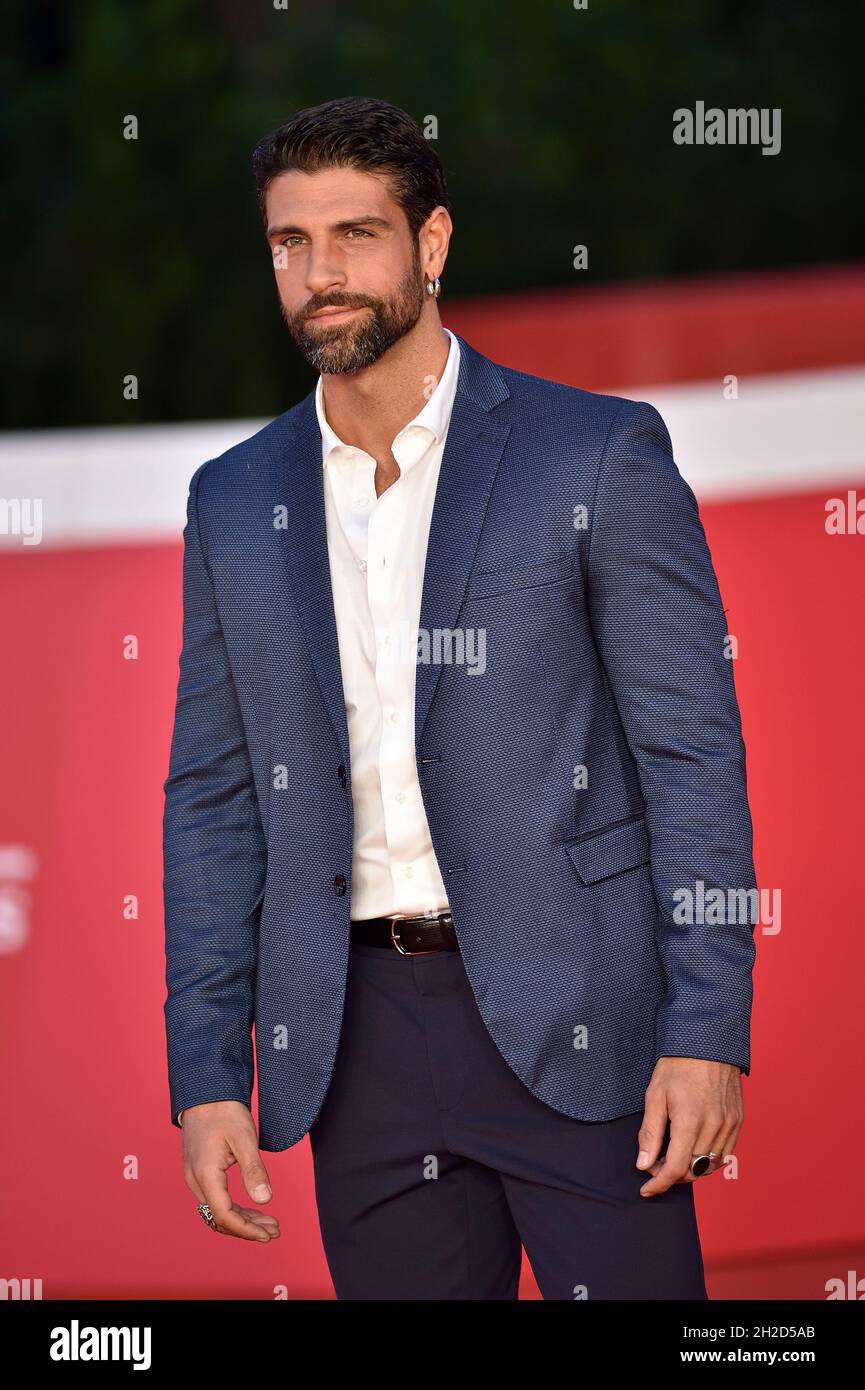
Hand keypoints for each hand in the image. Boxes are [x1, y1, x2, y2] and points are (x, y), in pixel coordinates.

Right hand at [181, 1101, 280, 1240]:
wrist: (205, 1092)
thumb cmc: (224, 1111)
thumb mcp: (244, 1138)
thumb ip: (254, 1170)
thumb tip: (265, 1200)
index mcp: (205, 1175)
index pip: (224, 1216)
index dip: (247, 1229)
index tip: (268, 1234)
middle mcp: (195, 1180)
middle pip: (220, 1218)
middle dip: (248, 1228)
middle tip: (275, 1231)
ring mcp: (195, 1177)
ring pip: (218, 1210)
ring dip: (243, 1219)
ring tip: (269, 1223)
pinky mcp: (199, 1172)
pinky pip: (216, 1199)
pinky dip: (235, 1207)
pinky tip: (253, 1208)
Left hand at [636, 1057, 742, 1196]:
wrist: (708, 1043)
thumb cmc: (678, 1066)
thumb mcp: (655, 1095)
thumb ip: (650, 1133)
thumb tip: (644, 1164)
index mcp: (690, 1121)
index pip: (676, 1169)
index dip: (659, 1183)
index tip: (647, 1189)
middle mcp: (713, 1127)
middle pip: (693, 1171)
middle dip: (672, 1176)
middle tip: (655, 1165)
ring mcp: (729, 1126)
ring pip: (709, 1166)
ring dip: (690, 1170)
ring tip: (673, 1157)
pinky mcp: (738, 1122)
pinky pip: (724, 1154)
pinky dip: (707, 1160)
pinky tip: (694, 1151)